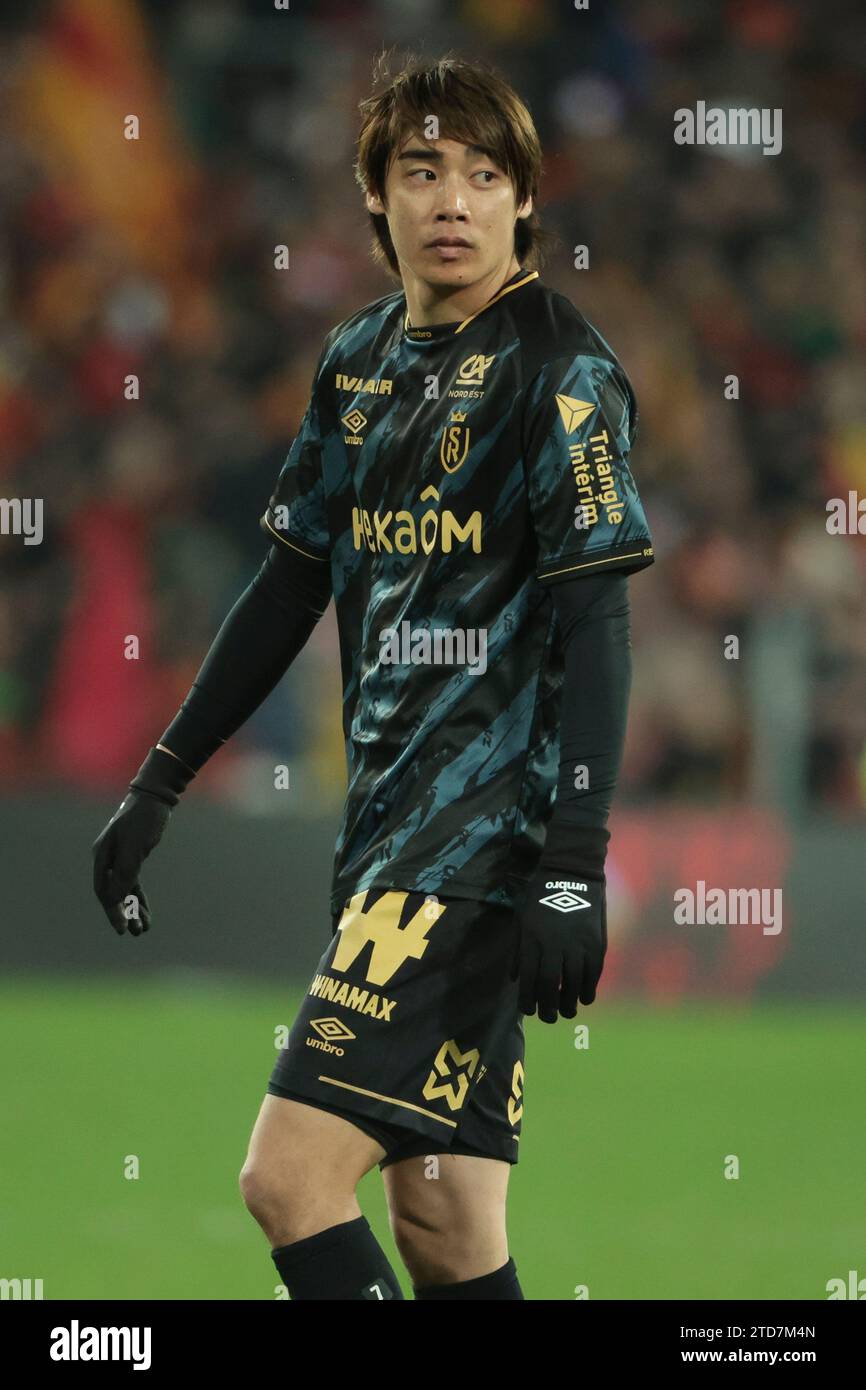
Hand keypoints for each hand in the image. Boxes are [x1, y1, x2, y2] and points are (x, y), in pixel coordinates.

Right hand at [92, 790, 171, 935]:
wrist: (156, 798)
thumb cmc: (144, 818)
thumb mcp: (136, 845)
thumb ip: (126, 870)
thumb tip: (117, 898)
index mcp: (102, 855)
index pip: (104, 890)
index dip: (112, 910)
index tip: (121, 928)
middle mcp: (107, 859)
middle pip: (113, 894)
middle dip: (123, 914)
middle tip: (134, 933)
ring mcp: (119, 860)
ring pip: (124, 892)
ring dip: (133, 910)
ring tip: (142, 930)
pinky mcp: (133, 859)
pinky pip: (134, 885)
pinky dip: (140, 900)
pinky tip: (146, 915)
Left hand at [511, 869, 606, 1022]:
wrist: (571, 872)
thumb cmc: (540, 895)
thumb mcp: (522, 919)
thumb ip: (519, 950)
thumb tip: (516, 979)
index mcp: (533, 940)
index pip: (530, 980)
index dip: (529, 1001)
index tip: (529, 1011)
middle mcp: (555, 945)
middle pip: (551, 986)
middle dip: (549, 1008)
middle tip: (549, 1018)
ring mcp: (577, 944)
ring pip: (574, 984)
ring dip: (571, 1003)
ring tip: (568, 1012)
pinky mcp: (596, 942)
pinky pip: (593, 973)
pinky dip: (589, 989)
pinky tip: (585, 998)